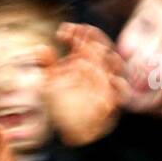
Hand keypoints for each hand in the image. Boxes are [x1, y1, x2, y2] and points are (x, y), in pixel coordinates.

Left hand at [39, 23, 125, 145]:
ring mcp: (105, 84)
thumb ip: (46, 65)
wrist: (69, 129)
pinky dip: (118, 85)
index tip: (62, 31)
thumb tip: (40, 48)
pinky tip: (110, 79)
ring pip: (114, 65)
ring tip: (89, 53)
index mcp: (84, 60)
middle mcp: (97, 69)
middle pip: (102, 48)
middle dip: (92, 39)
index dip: (78, 32)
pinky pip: (120, 92)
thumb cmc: (60, 102)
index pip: (87, 39)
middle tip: (78, 35)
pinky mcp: (111, 102)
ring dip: (104, 57)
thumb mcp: (49, 82)